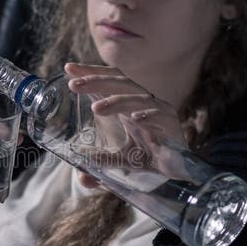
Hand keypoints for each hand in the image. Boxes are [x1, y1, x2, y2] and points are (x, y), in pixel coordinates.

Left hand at [64, 63, 188, 187]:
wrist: (178, 174)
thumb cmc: (149, 159)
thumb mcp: (119, 162)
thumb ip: (100, 166)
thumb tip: (81, 177)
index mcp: (128, 105)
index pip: (110, 81)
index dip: (91, 73)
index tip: (69, 68)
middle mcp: (143, 103)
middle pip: (121, 82)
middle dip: (97, 80)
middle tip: (75, 84)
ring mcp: (159, 112)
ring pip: (137, 98)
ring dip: (116, 100)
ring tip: (96, 108)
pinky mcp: (173, 125)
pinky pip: (160, 116)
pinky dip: (148, 115)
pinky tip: (135, 119)